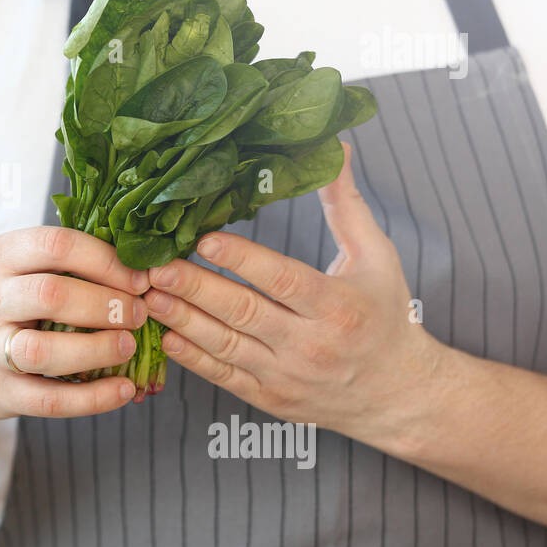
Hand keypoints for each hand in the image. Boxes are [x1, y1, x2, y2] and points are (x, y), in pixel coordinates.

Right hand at [0, 226, 149, 420]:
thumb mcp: (11, 269)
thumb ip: (60, 261)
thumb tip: (136, 261)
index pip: (56, 245)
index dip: (107, 260)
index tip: (139, 277)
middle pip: (53, 294)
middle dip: (107, 303)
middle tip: (138, 312)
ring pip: (45, 350)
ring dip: (99, 349)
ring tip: (128, 345)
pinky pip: (49, 400)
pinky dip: (93, 398)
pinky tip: (123, 389)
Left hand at [142, 144, 444, 441]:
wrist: (398, 395)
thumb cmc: (385, 316)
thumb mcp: (377, 257)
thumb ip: (347, 206)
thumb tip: (338, 149)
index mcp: (338, 306)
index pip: (283, 280)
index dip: (243, 260)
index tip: (205, 239)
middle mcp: (310, 345)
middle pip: (244, 313)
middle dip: (195, 288)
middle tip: (156, 267)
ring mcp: (286, 376)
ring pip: (225, 346)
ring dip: (183, 320)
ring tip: (148, 295)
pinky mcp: (268, 398)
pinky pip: (223, 376)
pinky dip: (192, 358)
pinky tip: (166, 335)